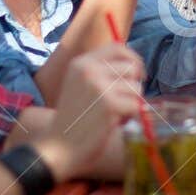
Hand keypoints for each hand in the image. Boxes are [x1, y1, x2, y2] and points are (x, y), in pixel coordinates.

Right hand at [39, 43, 142, 179]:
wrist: (58, 147)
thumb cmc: (74, 118)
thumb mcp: (80, 84)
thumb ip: (102, 71)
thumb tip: (135, 64)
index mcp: (81, 63)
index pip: (117, 47)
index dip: (133, 59)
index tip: (137, 74)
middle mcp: (89, 70)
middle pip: (132, 68)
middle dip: (134, 86)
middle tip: (122, 101)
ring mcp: (99, 87)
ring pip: (136, 88)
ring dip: (131, 104)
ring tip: (113, 115)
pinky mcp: (110, 105)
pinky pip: (136, 106)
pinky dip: (130, 117)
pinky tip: (114, 124)